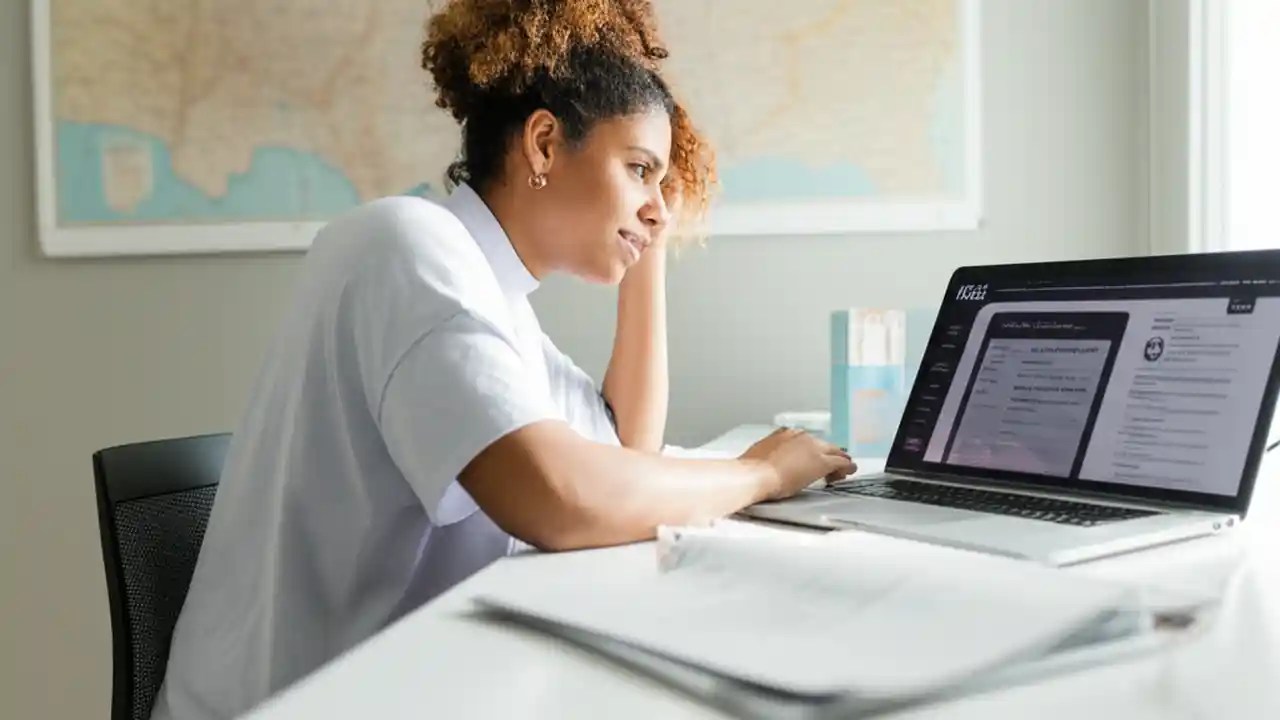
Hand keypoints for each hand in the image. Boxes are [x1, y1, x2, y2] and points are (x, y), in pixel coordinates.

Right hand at [740, 428, 855, 501]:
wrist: (754, 475)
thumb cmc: (751, 470)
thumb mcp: (759, 457)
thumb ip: (770, 457)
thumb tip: (770, 463)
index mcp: (785, 434)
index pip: (806, 441)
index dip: (812, 452)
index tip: (811, 461)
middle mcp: (800, 436)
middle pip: (823, 445)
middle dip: (829, 455)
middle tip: (832, 468)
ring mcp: (812, 447)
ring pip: (834, 452)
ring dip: (838, 462)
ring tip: (842, 472)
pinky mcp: (821, 462)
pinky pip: (841, 463)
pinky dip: (847, 467)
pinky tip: (849, 471)